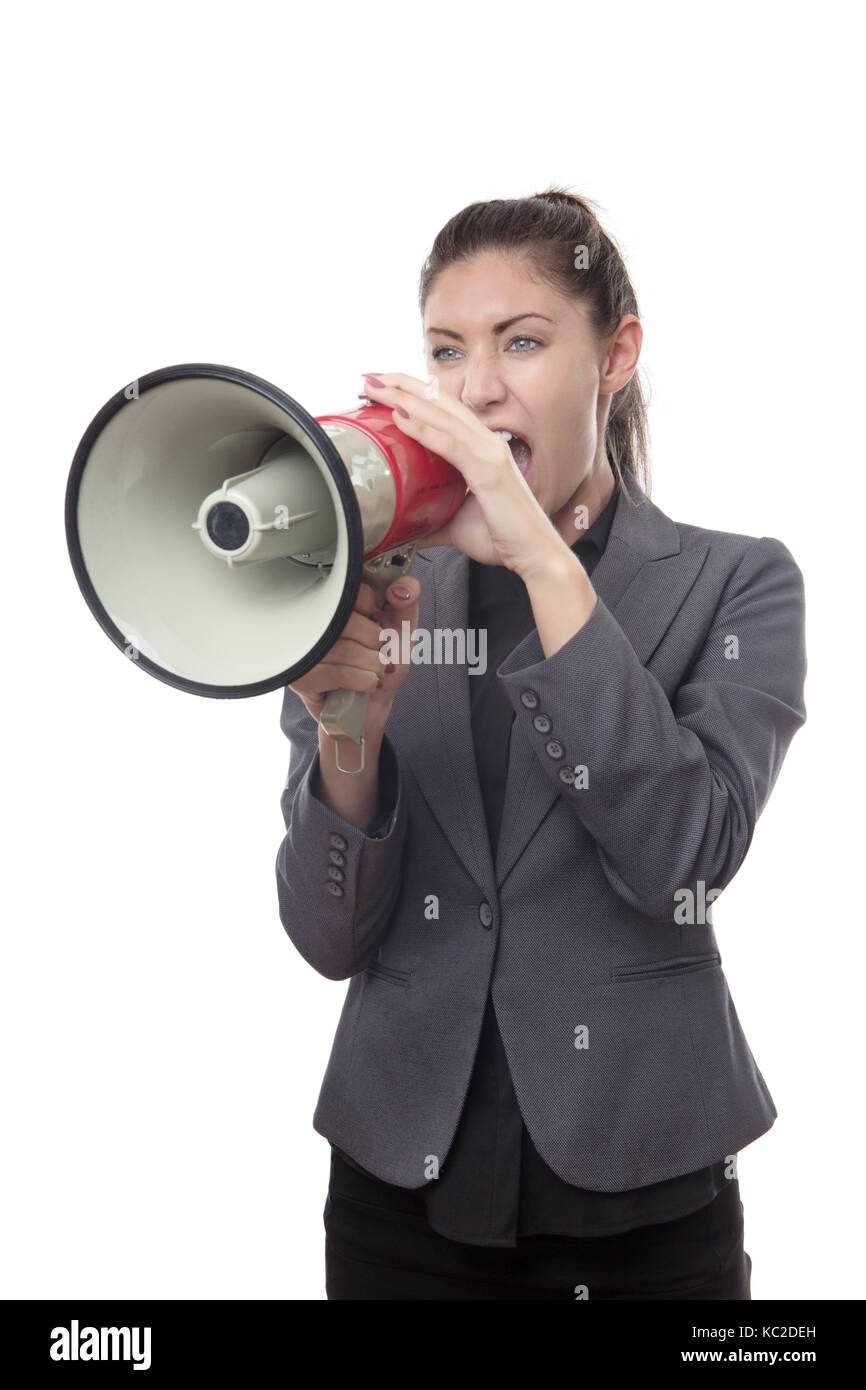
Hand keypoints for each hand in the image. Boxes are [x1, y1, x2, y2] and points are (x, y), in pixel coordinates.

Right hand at [288, 577, 420, 726]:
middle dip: (375, 641)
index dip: (373, 610)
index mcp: (340, 606)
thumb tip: (403, 586)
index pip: (355, 592)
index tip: (379, 623)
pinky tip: (367, 684)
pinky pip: (338, 672)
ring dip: (371, 664)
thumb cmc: (381, 667)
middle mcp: (316, 623)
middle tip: (379, 652)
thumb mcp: (402, 633)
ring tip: (374, 671)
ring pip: (345, 649)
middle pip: (348, 619)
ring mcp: (305, 650)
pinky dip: (362, 680)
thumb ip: (407, 604)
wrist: (368, 709)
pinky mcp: (301, 676)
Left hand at [360, 372, 560, 577]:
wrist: (534, 555)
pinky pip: (450, 445)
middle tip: (370, 376)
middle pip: (440, 400)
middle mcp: (486, 443)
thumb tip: (406, 528)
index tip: (383, 387)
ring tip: (377, 387)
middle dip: (403, 384)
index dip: (414, 393)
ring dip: (406, 397)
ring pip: (442, 415)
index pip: (444, 411)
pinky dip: (423, 430)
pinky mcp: (488, 472)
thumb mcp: (456, 525)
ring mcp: (489, 454)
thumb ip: (432, 521)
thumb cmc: (504, 537)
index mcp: (481, 449)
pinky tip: (399, 417)